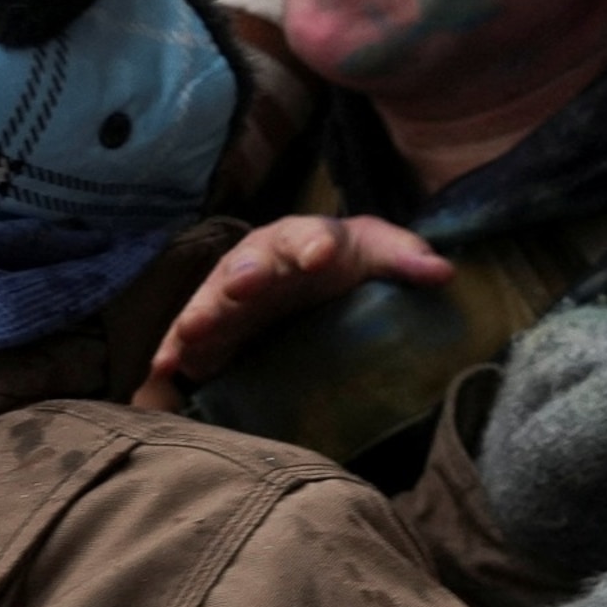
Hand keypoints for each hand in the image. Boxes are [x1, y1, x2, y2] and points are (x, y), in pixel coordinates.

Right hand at [133, 214, 452, 407]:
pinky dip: (176, 352)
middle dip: (246, 277)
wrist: (313, 279)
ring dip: (202, 315)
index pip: (310, 235)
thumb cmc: (347, 263)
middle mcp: (263, 261)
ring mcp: (232, 296)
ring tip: (190, 334)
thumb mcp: (378, 253)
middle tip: (242, 288)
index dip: (315, 243)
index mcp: (306, 239)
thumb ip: (406, 258)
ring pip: (213, 301)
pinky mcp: (214, 329)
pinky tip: (162, 370)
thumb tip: (444, 272)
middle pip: (251, 266)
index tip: (320, 255)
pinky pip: (191, 339)